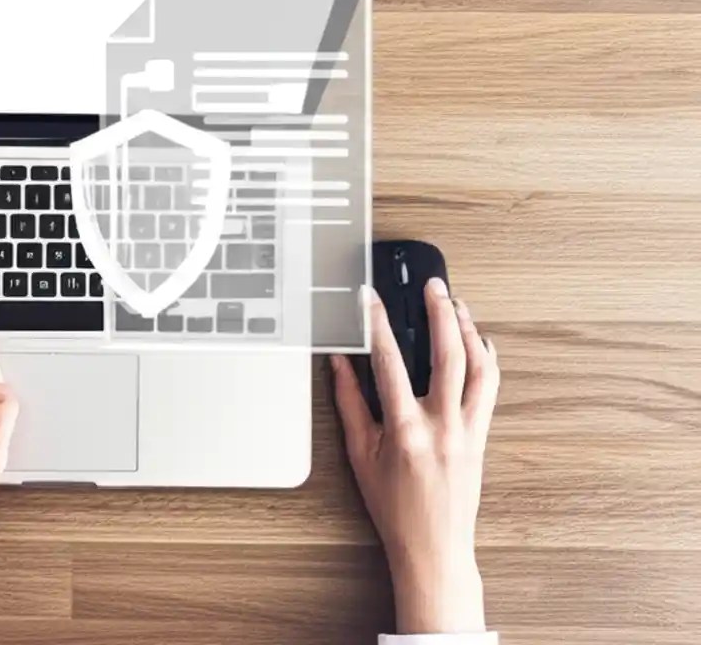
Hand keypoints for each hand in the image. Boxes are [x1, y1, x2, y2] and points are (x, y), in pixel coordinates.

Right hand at [330, 278, 499, 633]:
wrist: (433, 545)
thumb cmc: (393, 506)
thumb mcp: (359, 454)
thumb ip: (349, 404)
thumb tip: (339, 363)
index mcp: (404, 430)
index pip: (389, 362)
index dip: (376, 324)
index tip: (370, 298)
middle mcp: (442, 425)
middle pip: (447, 355)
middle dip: (440, 313)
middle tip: (433, 285)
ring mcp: (468, 429)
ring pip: (479, 367)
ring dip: (470, 330)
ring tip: (458, 304)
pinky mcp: (482, 435)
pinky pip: (491, 387)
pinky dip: (487, 359)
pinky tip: (480, 342)